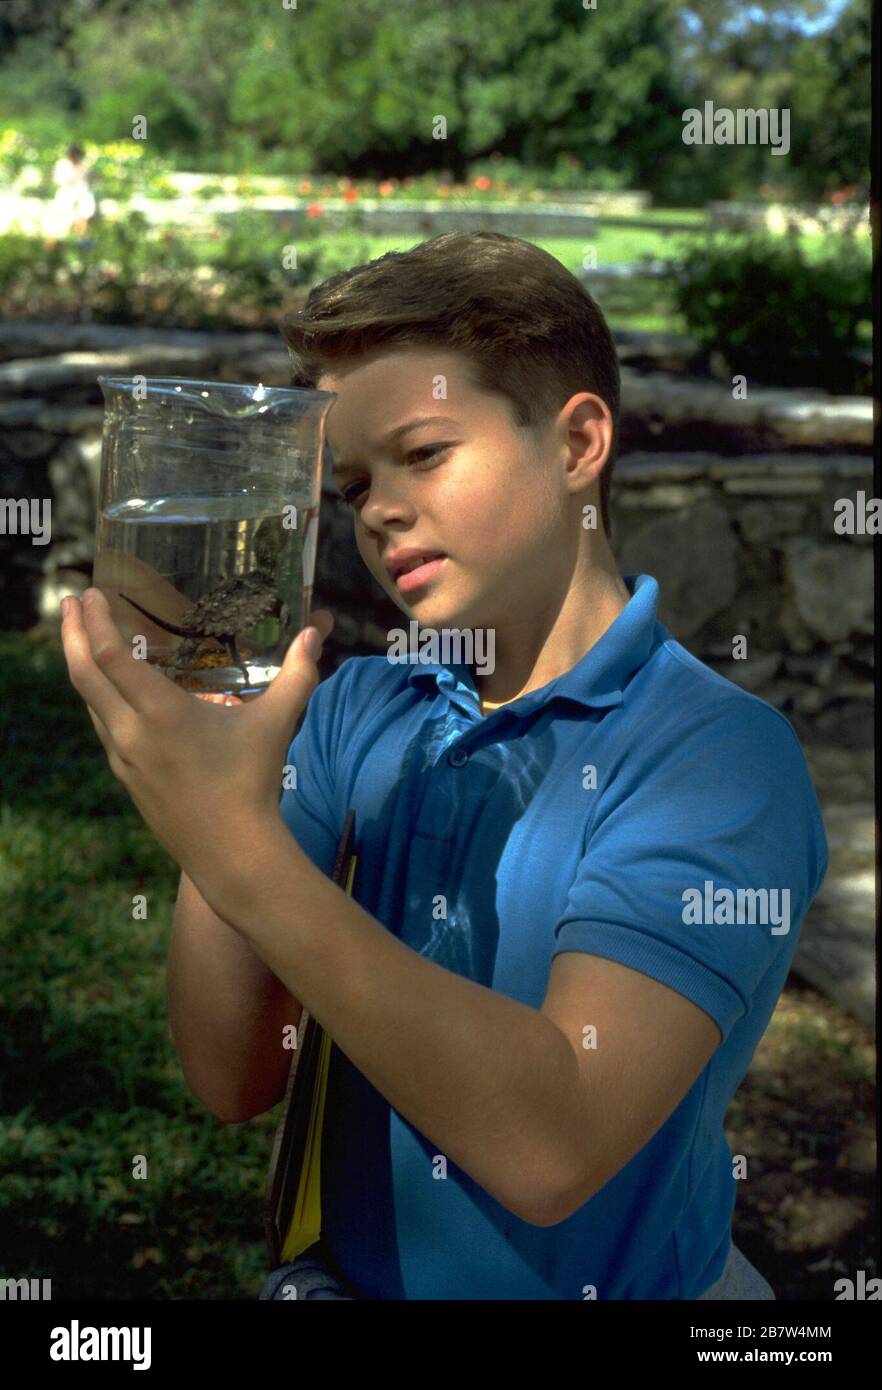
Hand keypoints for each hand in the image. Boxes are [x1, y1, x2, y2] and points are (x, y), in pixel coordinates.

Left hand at [60, 588, 333, 885]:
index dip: (95, 620)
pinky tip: (112, 693)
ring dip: (81, 665)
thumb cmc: (253, 784)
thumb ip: (297, 673)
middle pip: (83, 673)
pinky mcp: (127, 778)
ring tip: (85, 639)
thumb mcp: (276, 722)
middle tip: (72, 601)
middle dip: (73, 633)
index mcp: (159, 713)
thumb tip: (317, 630)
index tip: (91, 592)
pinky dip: (98, 698)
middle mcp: (130, 733)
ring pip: (89, 703)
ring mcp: (124, 758)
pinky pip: (103, 727)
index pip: (108, 656)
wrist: (231, 853)